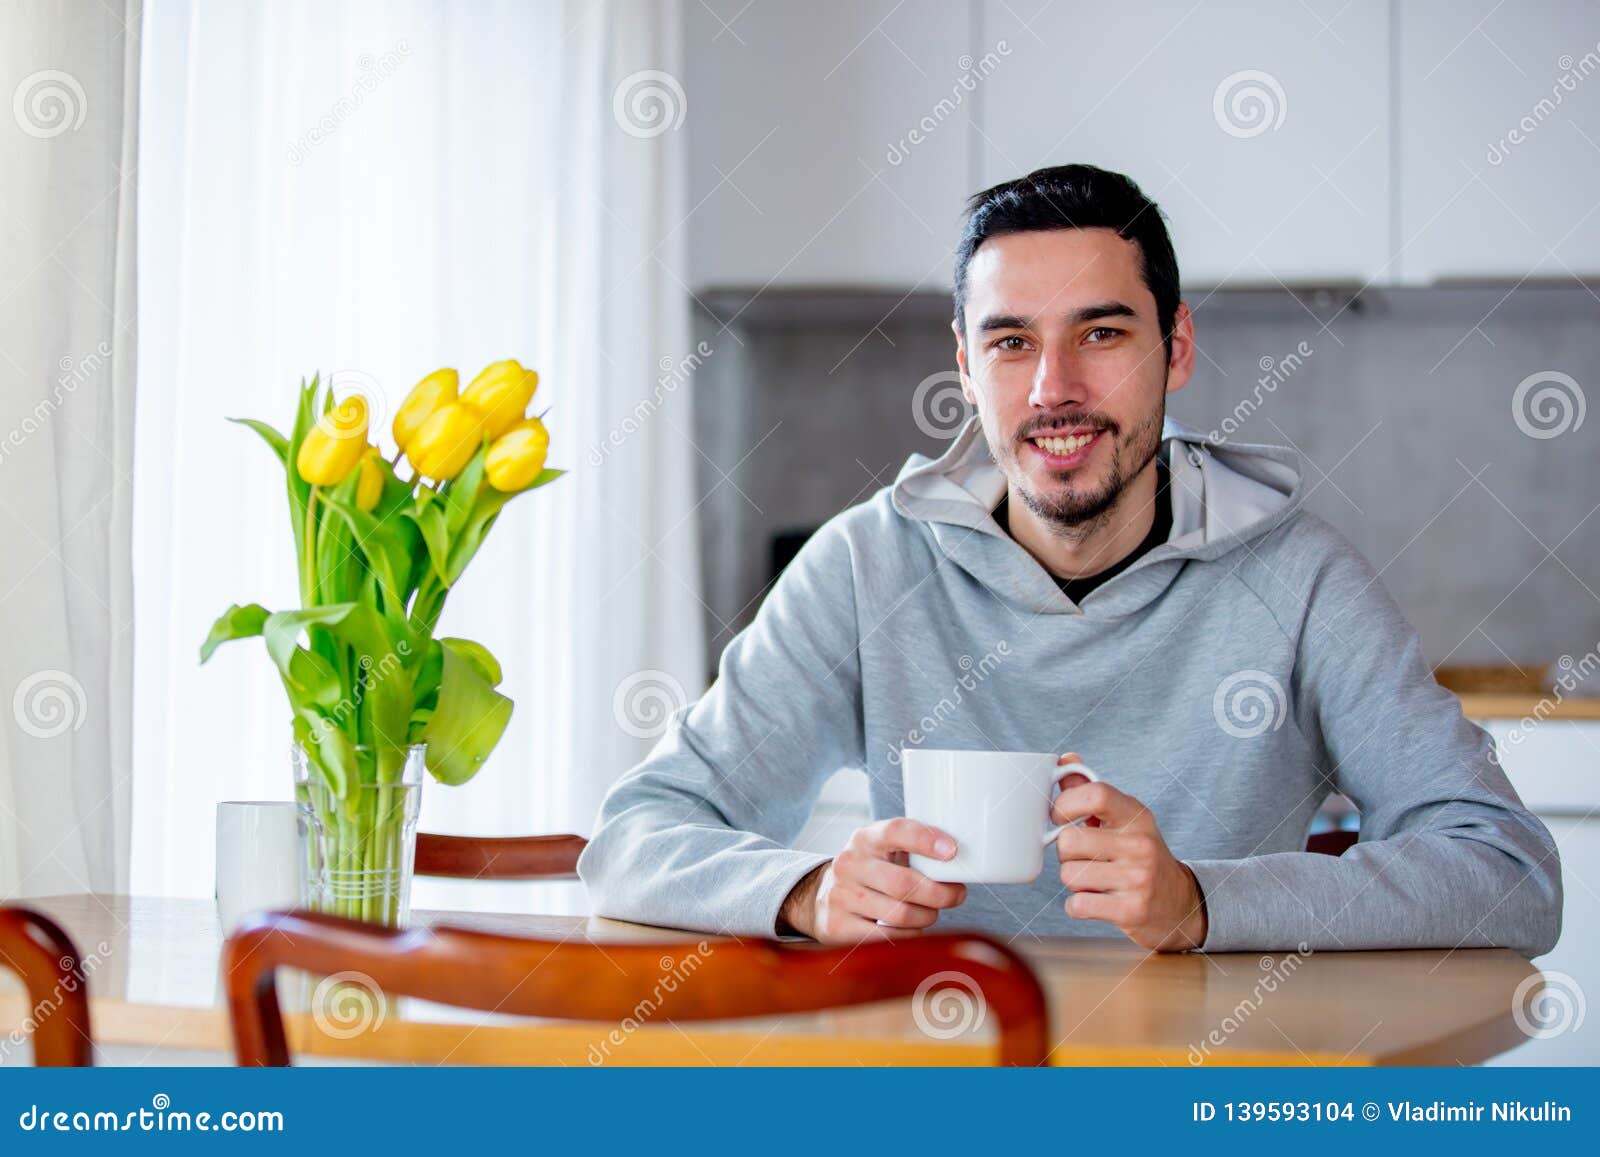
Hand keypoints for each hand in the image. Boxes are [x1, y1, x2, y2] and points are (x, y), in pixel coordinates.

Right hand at [778, 818, 967, 943]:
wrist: (821, 896)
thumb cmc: (870, 871)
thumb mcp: (883, 850)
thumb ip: (914, 848)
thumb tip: (961, 861)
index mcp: (865, 838)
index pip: (896, 830)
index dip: (926, 839)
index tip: (952, 851)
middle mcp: (849, 864)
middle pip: (905, 883)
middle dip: (940, 894)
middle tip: (956, 895)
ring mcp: (840, 896)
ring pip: (900, 914)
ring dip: (927, 917)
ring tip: (931, 913)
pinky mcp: (837, 926)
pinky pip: (886, 938)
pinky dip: (909, 936)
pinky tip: (913, 929)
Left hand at [1050, 752, 1207, 951]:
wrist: (1179, 902)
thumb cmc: (1139, 855)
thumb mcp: (1124, 820)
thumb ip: (1091, 791)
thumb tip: (1065, 758)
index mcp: (1136, 815)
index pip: (1096, 794)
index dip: (1065, 804)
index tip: (1058, 816)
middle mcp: (1140, 845)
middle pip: (1069, 841)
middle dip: (1065, 852)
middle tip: (1082, 856)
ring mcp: (1138, 879)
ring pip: (1069, 875)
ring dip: (1073, 880)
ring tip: (1094, 879)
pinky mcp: (1132, 911)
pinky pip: (1076, 906)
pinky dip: (1077, 906)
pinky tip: (1097, 901)